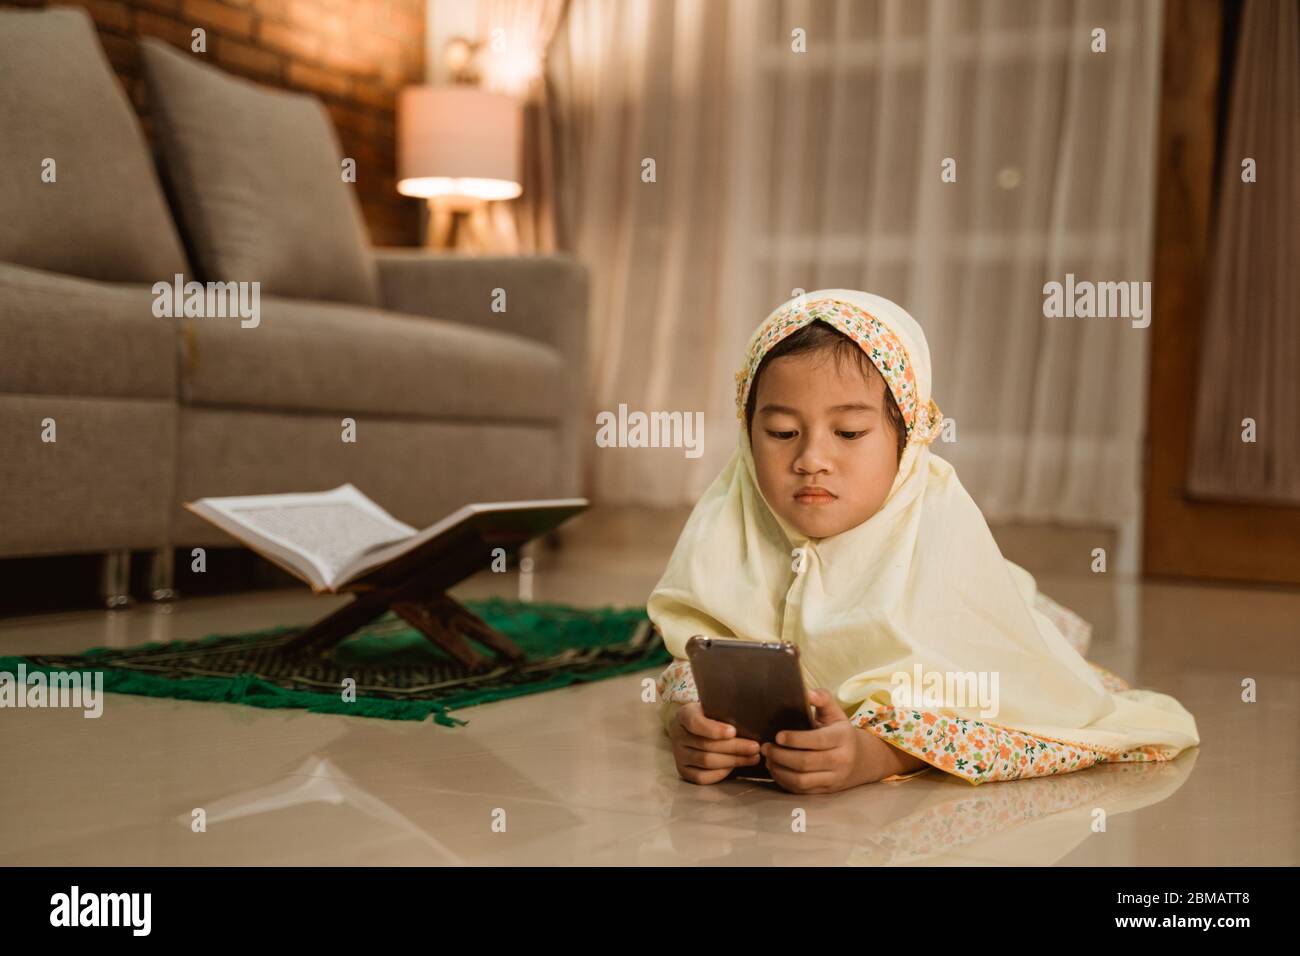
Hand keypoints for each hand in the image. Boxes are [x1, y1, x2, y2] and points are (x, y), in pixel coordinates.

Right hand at [669, 702, 762, 784]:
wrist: (688, 729)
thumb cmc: (706, 716)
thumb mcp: (711, 707)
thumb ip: (723, 711)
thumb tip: (749, 720)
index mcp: (684, 715)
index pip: (696, 723)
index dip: (714, 729)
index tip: (733, 731)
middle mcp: (677, 736)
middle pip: (706, 746)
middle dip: (734, 748)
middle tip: (755, 747)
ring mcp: (679, 755)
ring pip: (707, 762)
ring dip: (733, 761)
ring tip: (753, 757)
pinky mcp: (683, 771)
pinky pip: (702, 777)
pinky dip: (721, 773)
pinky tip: (735, 767)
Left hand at [762, 688, 915, 792]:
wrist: (862, 760)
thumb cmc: (840, 731)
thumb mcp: (835, 712)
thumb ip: (822, 698)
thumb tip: (806, 693)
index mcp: (842, 738)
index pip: (817, 741)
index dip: (795, 739)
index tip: (777, 736)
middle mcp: (841, 760)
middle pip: (805, 763)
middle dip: (781, 756)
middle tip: (765, 747)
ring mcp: (834, 779)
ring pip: (801, 780)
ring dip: (780, 771)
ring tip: (768, 759)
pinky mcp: (826, 791)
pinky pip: (801, 790)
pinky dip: (784, 781)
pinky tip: (776, 770)